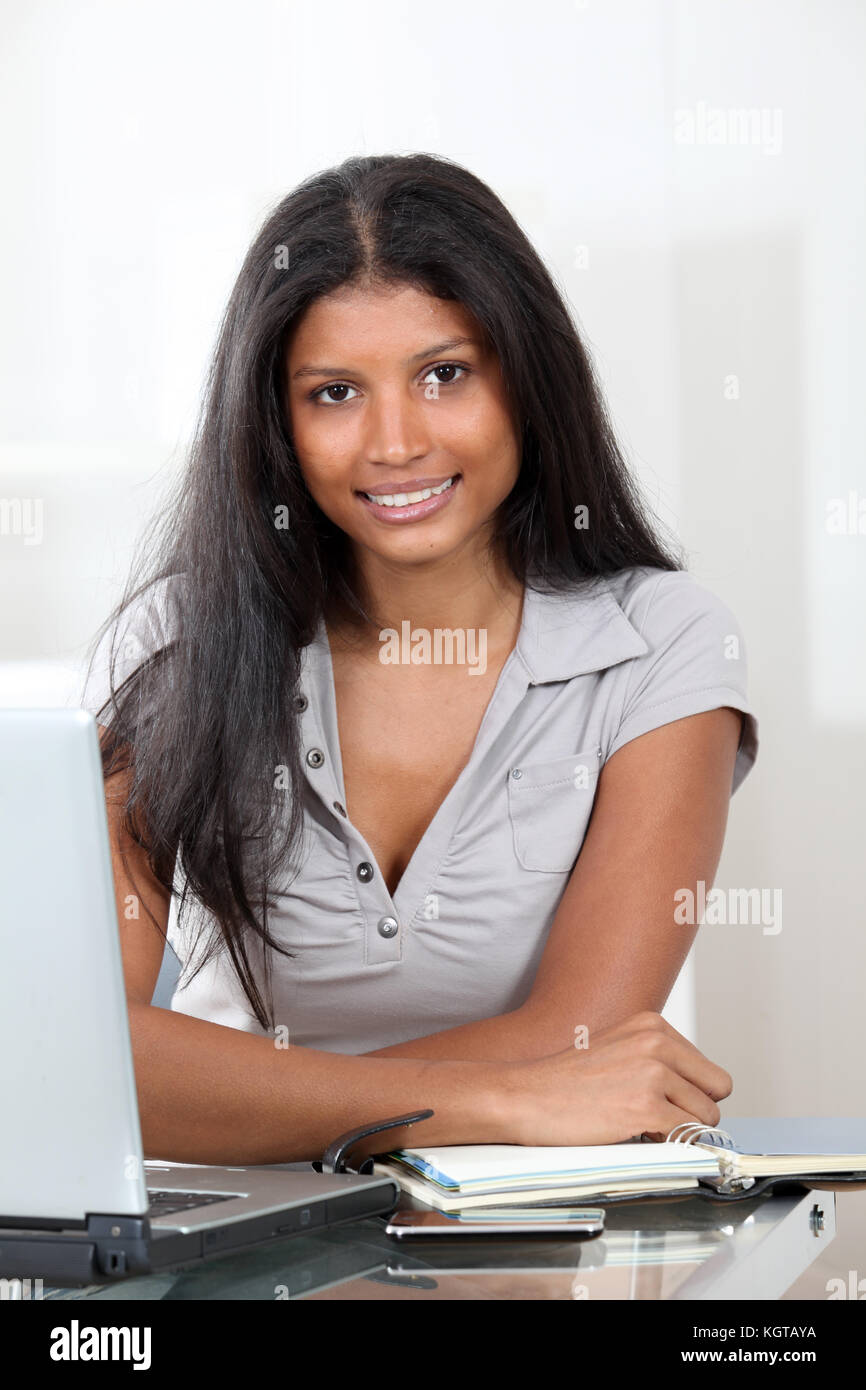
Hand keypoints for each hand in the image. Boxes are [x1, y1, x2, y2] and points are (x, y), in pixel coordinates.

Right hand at [499, 1010, 731, 1146]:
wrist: (524, 1096)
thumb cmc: (566, 1082)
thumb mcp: (618, 1050)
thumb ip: (659, 1061)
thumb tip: (704, 1095)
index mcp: (652, 1025)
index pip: (709, 1071)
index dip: (690, 1096)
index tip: (663, 1103)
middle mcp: (656, 1042)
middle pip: (717, 1092)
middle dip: (693, 1113)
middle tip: (656, 1119)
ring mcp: (652, 1073)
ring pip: (706, 1119)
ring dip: (678, 1131)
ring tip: (637, 1124)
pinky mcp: (645, 1106)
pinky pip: (686, 1137)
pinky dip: (669, 1146)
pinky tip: (636, 1135)